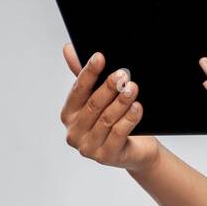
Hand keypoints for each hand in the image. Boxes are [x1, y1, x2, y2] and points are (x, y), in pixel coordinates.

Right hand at [60, 43, 161, 171]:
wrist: (138, 150)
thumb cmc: (116, 121)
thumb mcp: (101, 98)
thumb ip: (86, 76)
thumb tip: (68, 49)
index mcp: (69, 115)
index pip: (78, 90)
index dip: (89, 73)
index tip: (100, 56)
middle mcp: (74, 133)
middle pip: (93, 105)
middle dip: (109, 87)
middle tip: (123, 73)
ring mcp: (88, 147)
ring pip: (107, 119)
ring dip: (121, 102)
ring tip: (133, 88)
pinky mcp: (105, 157)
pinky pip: (118, 134)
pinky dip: (129, 119)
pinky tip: (137, 108)